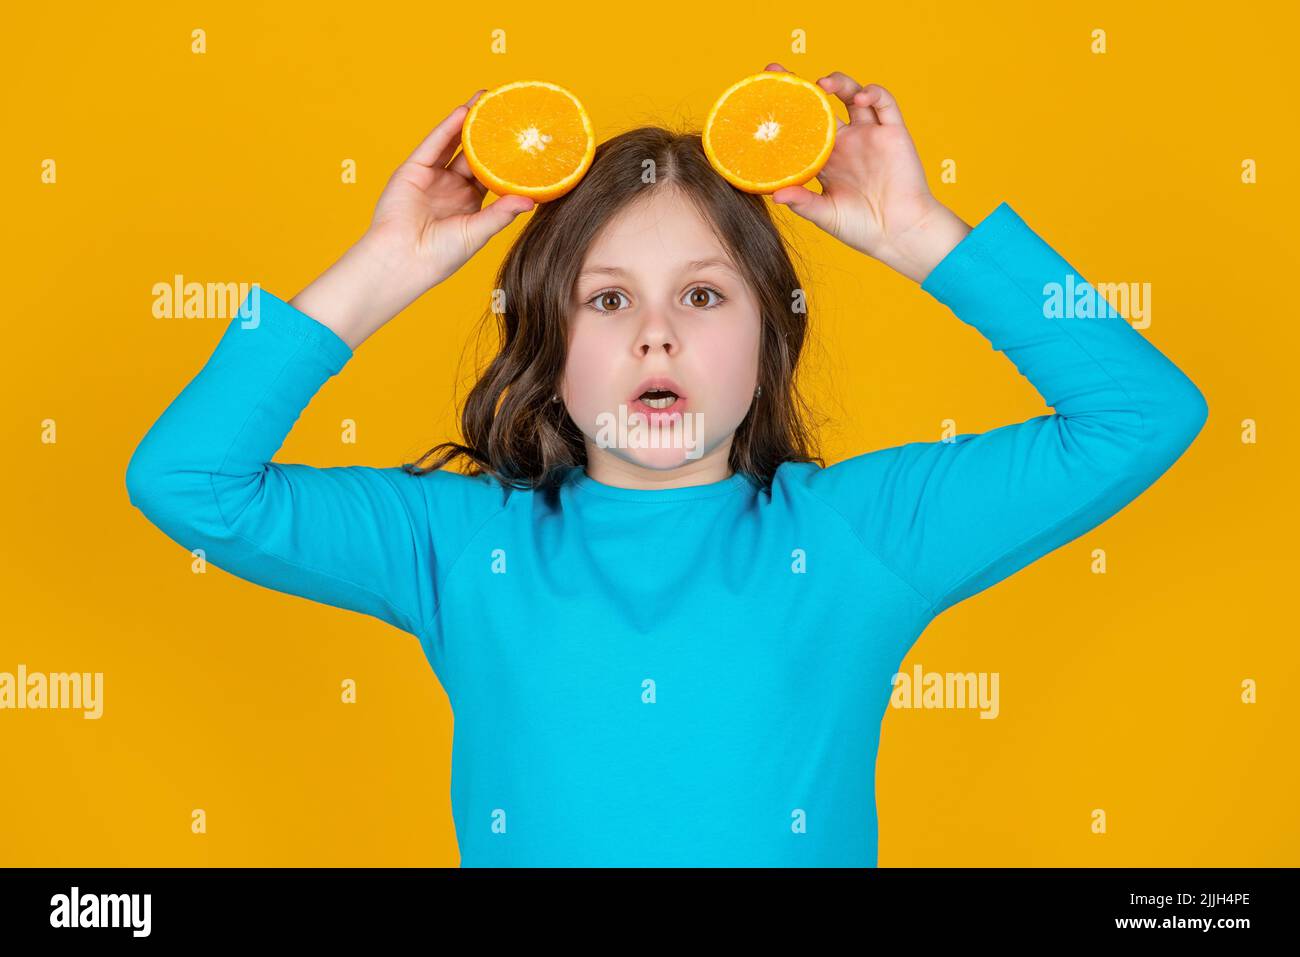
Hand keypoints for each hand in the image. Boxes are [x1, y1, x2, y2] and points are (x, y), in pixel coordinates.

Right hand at [368, 89, 535, 290]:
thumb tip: (532, 200)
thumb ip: (502, 213)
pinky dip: (447, 128)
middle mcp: (450, 188)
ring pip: (453, 143)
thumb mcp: (478, 231)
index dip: (504, 156)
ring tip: (486, 99)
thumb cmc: (440, 256)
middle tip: (505, 109)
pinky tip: (462, 113)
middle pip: (473, 153)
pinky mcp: (412, 170)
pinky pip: (433, 145)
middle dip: (487, 132)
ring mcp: (431, 178)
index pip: (490, 173)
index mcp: (468, 204)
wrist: (403, 260)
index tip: (522, 139)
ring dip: (468, 121)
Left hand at [765, 64, 969, 283]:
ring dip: (839, 82)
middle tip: (779, 72)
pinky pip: (884, 103)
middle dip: (802, 85)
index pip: (801, 126)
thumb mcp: (826, 215)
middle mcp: (845, 142)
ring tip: (823, 84)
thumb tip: (775, 194)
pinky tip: (860, 98)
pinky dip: (872, 93)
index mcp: (825, 159)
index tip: (761, 92)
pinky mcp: (893, 133)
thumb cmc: (862, 228)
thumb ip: (803, 202)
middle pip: (822, 103)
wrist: (900, 233)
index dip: (785, 109)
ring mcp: (869, 134)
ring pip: (851, 94)